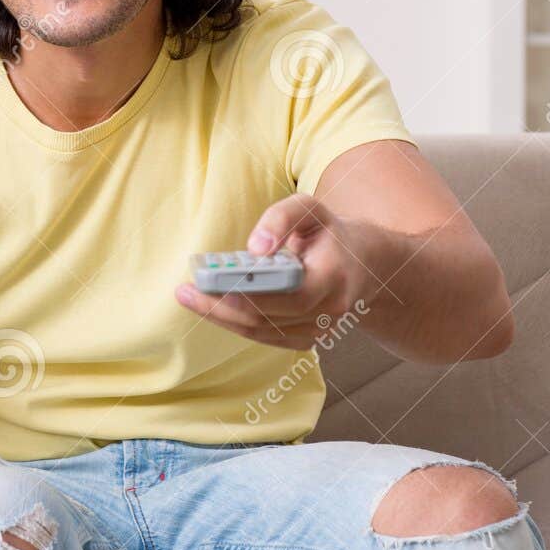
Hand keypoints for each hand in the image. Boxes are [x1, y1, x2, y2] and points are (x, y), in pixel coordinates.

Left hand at [174, 193, 371, 349]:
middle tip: (185, 291)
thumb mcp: (310, 209)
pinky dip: (237, 322)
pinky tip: (213, 307)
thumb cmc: (329, 233)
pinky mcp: (308, 339)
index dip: (249, 293)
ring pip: (262, 331)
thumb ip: (281, 218)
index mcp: (333, 277)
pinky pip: (265, 336)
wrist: (363, 264)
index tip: (211, 284)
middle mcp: (329, 311)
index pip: (290, 295)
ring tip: (189, 296)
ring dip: (222, 317)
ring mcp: (320, 331)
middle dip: (222, 306)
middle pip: (267, 318)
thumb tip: (254, 248)